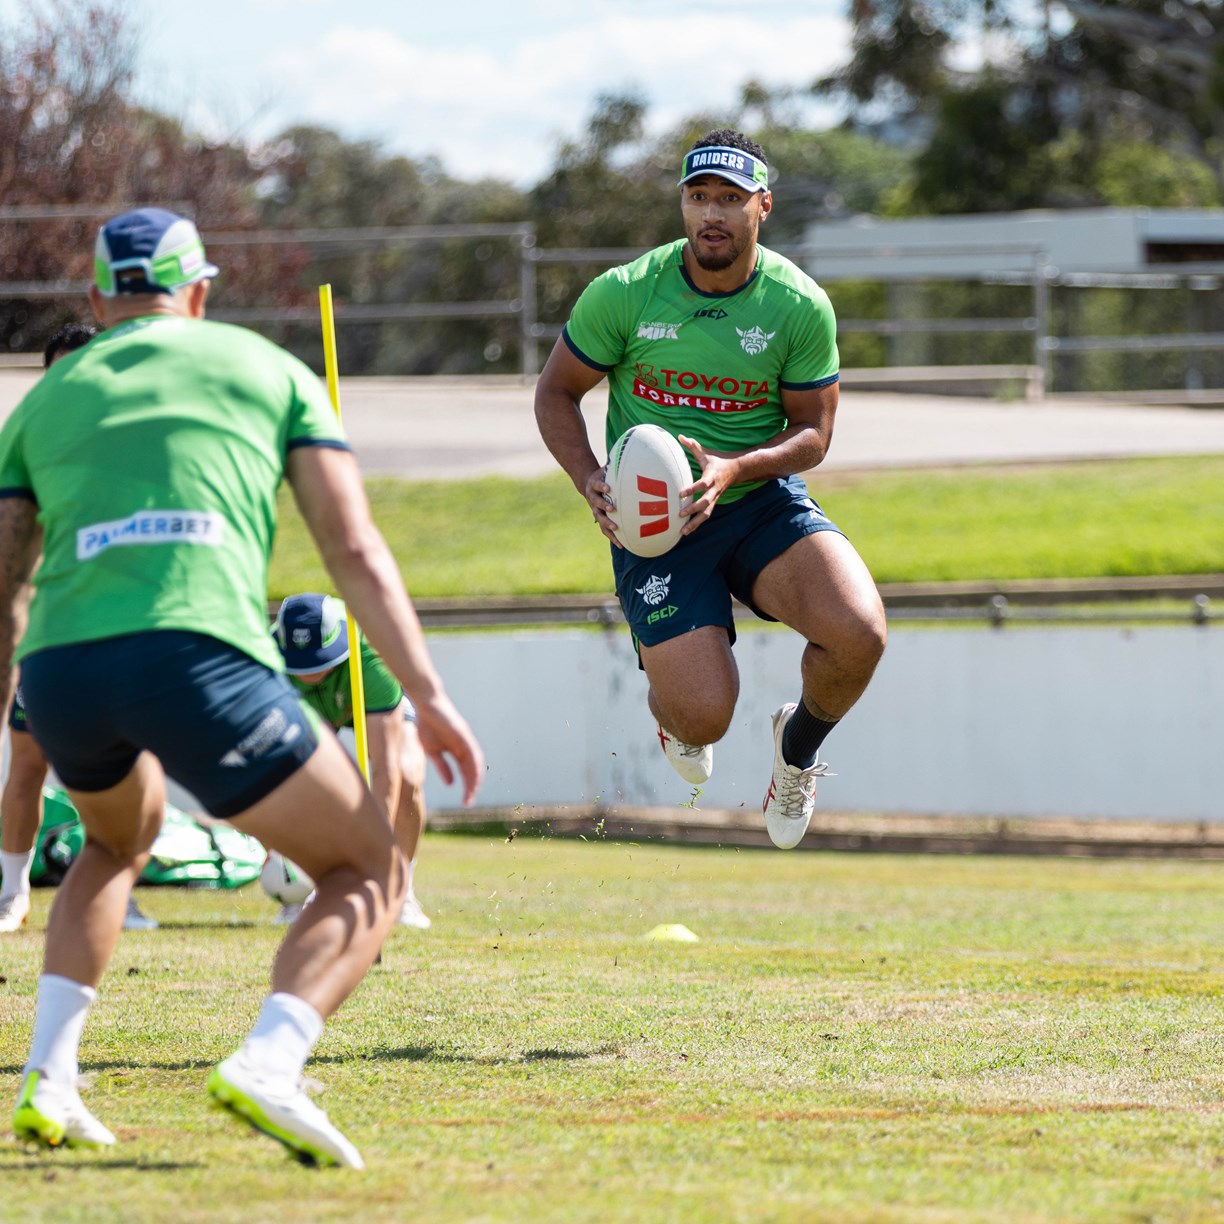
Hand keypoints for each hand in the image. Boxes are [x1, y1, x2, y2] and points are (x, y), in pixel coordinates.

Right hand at [413, 692, 485, 806]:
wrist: (425, 705)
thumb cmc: (428, 725)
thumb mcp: (433, 751)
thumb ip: (442, 767)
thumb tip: (450, 783)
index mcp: (458, 751)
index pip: (466, 771)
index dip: (467, 786)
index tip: (465, 801)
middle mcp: (465, 746)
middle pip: (473, 769)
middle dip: (472, 786)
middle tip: (469, 802)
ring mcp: (466, 740)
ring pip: (475, 762)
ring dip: (474, 778)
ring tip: (472, 792)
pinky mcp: (463, 734)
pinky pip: (471, 751)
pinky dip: (473, 764)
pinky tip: (472, 775)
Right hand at [584, 465, 621, 547]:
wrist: (588, 483)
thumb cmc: (603, 474)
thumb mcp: (606, 467)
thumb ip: (615, 463)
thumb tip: (629, 449)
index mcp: (594, 485)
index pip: (597, 486)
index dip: (602, 487)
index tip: (608, 488)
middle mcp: (593, 499)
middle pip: (596, 504)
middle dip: (604, 507)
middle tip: (612, 509)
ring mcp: (595, 510)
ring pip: (600, 519)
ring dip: (607, 524)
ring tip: (616, 529)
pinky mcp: (600, 519)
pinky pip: (605, 530)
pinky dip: (613, 537)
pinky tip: (622, 545)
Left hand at [676, 435, 737, 534]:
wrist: (736, 470)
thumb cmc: (717, 462)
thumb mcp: (706, 453)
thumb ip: (693, 446)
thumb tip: (680, 436)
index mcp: (711, 477)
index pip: (702, 485)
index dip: (692, 489)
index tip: (680, 494)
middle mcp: (714, 490)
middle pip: (705, 503)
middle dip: (693, 510)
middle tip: (680, 515)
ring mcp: (715, 498)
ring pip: (706, 514)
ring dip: (695, 524)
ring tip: (683, 532)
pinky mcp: (713, 504)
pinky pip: (706, 516)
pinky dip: (697, 525)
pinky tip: (686, 531)